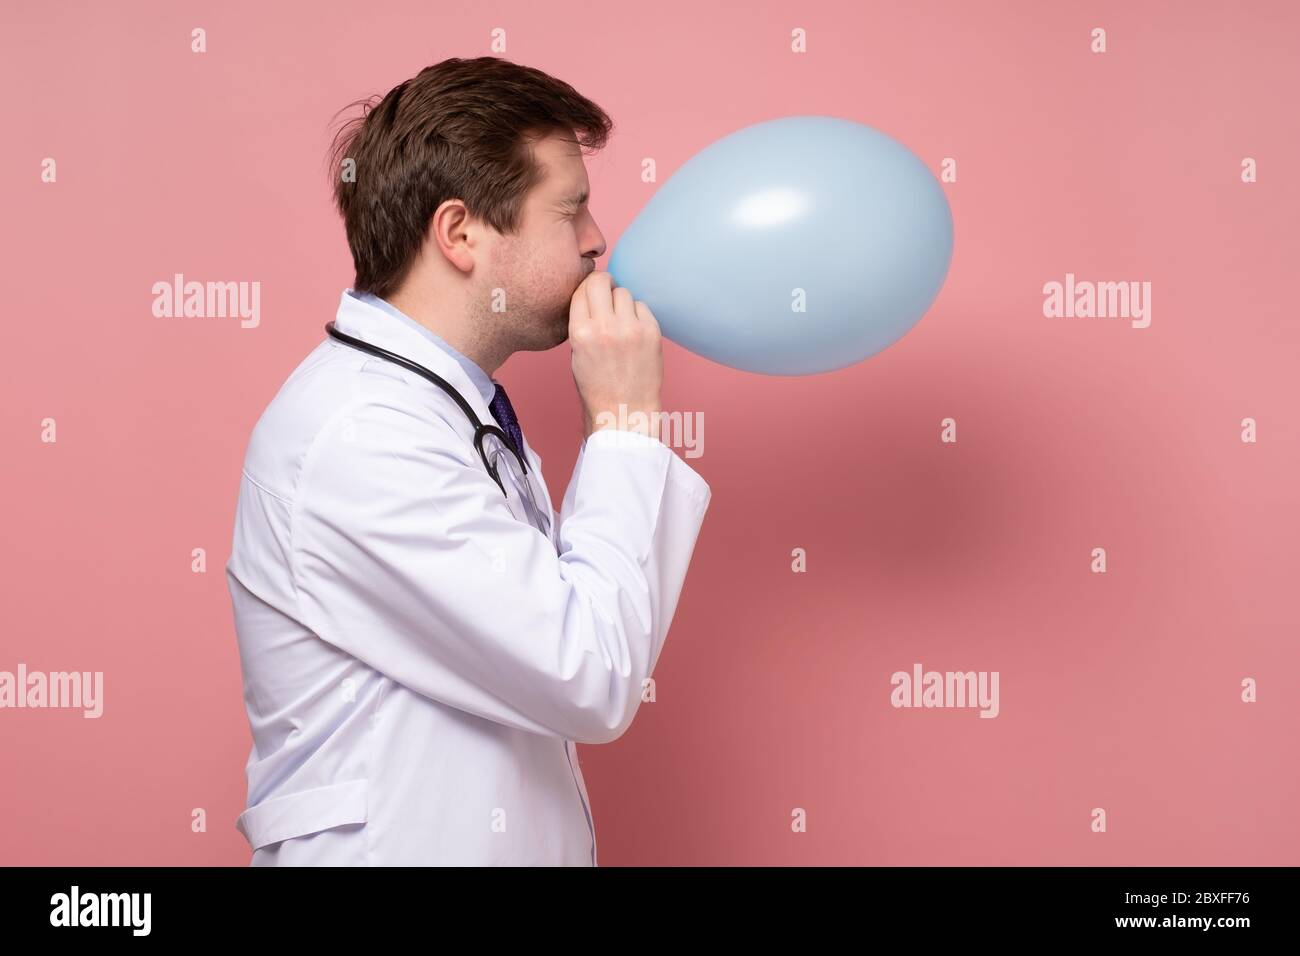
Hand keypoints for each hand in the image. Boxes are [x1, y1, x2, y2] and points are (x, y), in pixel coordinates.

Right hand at [568, 271, 662, 439]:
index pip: (581, 290)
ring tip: (621, 322)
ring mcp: (630, 329)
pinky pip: (642, 307)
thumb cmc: (597, 386)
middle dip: (603, 286)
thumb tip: (591, 293)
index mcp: (580, 333)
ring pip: (624, 293)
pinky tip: (634, 332)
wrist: (624, 411)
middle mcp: (605, 327)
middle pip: (601, 282)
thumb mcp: (576, 354)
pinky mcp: (651, 332)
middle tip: (606, 297)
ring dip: (621, 302)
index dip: (586, 289)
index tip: (592, 293)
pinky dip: (637, 314)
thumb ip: (581, 322)